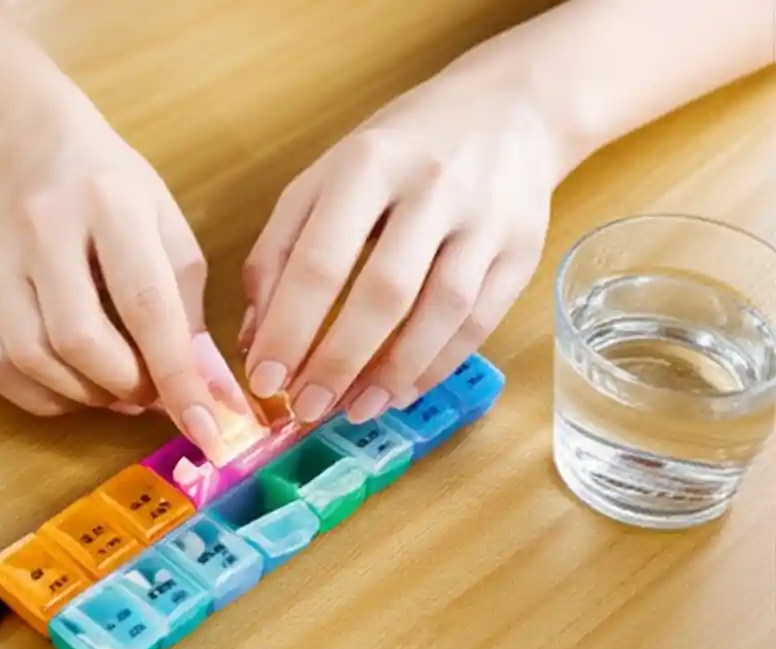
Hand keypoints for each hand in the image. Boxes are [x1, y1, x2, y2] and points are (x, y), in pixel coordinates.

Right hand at [0, 93, 244, 455]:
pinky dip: (43, 397)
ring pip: (35, 360)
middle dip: (130, 387)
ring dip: (88, 396)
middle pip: (82, 340)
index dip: (179, 376)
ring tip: (119, 388)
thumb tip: (208, 391)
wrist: (23, 143)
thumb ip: (189, 309)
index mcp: (109, 203)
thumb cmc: (109, 187)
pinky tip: (75, 386)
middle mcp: (43, 229)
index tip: (209, 430)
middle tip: (155, 392)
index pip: (147, 306)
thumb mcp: (165, 226)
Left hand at [240, 72, 560, 423]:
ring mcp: (485, 219)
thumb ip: (281, 250)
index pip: (321, 260)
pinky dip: (437, 365)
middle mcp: (432, 188)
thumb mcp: (326, 177)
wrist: (510, 108)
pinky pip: (480, 321)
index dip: (290, 327)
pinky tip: (401, 391)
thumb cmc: (400, 150)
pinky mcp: (524, 248)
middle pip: (383, 292)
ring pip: (440, 313)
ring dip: (393, 373)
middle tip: (307, 408)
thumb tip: (255, 338)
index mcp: (367, 163)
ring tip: (354, 409)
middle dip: (338, 361)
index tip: (265, 378)